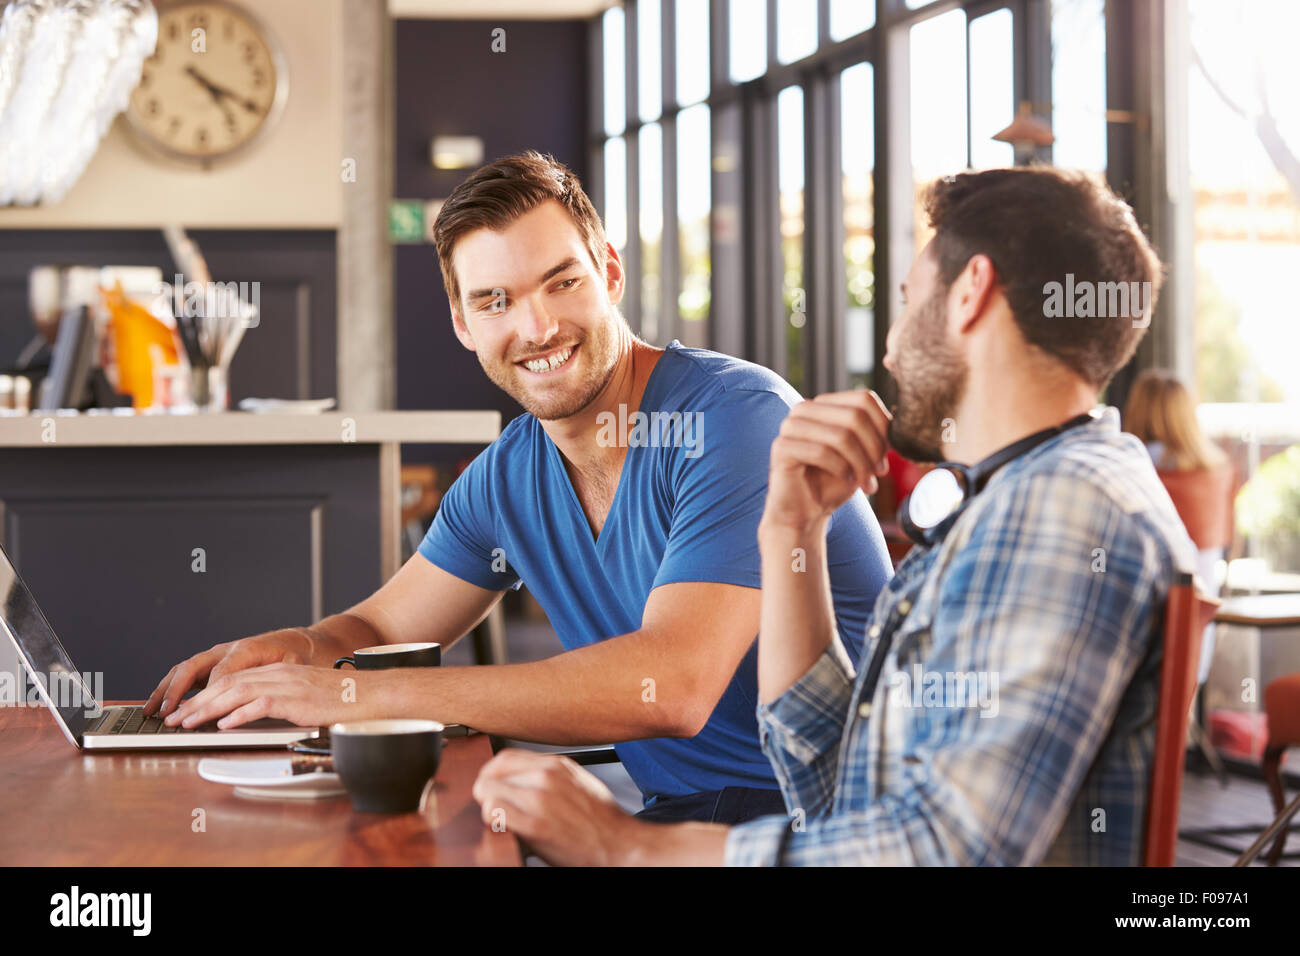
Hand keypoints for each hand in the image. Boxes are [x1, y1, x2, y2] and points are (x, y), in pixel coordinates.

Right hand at [143, 628, 313, 717]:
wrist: (296, 643)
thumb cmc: (294, 657)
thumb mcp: (290, 668)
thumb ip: (271, 681)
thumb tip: (255, 700)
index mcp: (245, 650)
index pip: (220, 675)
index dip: (207, 696)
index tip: (195, 714)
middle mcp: (226, 650)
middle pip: (192, 668)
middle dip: (175, 692)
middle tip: (164, 713)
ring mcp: (216, 655)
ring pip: (184, 670)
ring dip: (166, 690)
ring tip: (151, 711)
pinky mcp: (213, 663)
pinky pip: (187, 674)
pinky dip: (171, 688)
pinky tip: (160, 704)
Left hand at [161, 661, 383, 728]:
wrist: (372, 695)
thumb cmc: (343, 701)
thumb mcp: (303, 699)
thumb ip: (277, 703)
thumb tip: (246, 718)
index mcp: (279, 672)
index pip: (232, 680)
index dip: (204, 695)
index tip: (184, 711)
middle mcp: (279, 674)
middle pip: (227, 684)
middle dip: (196, 702)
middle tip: (174, 718)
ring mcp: (288, 684)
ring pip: (237, 692)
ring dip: (208, 709)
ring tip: (188, 723)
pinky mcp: (298, 698)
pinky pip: (262, 704)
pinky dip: (240, 715)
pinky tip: (224, 725)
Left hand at [472, 749, 644, 865]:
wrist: (619, 846)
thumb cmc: (600, 821)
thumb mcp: (578, 782)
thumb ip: (550, 776)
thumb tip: (520, 779)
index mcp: (557, 765)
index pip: (505, 757)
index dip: (492, 774)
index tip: (491, 786)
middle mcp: (547, 775)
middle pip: (492, 773)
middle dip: (488, 792)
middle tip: (493, 807)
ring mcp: (540, 799)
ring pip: (488, 790)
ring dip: (488, 807)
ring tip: (501, 820)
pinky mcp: (535, 824)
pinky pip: (494, 812)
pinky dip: (493, 821)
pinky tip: (505, 829)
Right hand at [761, 389, 891, 533]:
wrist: (806, 512)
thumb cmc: (834, 482)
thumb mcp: (863, 454)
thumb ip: (877, 434)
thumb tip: (900, 423)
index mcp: (824, 404)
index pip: (864, 399)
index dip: (883, 427)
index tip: (888, 455)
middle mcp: (804, 409)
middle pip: (854, 416)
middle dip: (874, 448)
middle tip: (880, 472)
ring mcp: (790, 426)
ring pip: (840, 435)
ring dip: (861, 463)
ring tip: (867, 482)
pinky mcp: (781, 447)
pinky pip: (821, 452)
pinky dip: (841, 469)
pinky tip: (847, 481)